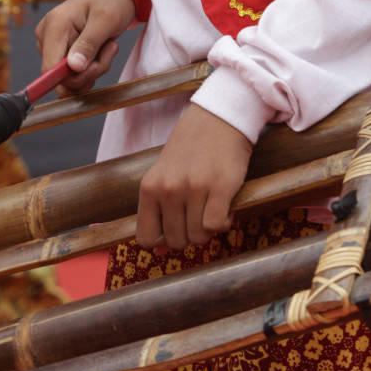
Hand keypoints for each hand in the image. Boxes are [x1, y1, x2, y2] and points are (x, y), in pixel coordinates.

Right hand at [34, 0, 134, 96]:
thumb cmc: (110, 0)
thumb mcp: (106, 20)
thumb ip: (89, 44)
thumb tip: (73, 68)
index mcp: (54, 27)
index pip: (50, 70)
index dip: (73, 79)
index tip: (96, 65)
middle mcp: (46, 37)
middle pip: (62, 78)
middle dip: (91, 72)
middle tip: (109, 50)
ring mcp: (52, 46)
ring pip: (71, 79)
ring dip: (95, 69)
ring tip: (107, 46)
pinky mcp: (60, 52)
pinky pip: (75, 74)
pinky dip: (92, 68)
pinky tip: (101, 50)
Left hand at [137, 104, 252, 249]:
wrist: (218, 119)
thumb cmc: (190, 150)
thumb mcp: (164, 175)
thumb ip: (158, 210)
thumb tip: (157, 251)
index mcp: (149, 187)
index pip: (145, 238)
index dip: (161, 242)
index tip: (175, 231)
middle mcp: (169, 189)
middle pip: (177, 241)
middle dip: (190, 236)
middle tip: (198, 217)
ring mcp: (195, 188)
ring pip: (199, 236)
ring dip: (208, 230)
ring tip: (212, 210)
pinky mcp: (221, 187)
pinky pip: (216, 225)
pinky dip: (223, 224)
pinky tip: (225, 209)